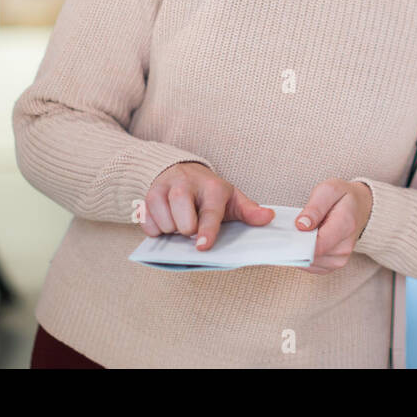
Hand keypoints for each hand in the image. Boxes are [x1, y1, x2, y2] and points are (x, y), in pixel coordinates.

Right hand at [143, 162, 273, 250]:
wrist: (180, 170)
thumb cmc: (209, 192)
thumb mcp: (231, 198)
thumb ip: (249, 211)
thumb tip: (268, 217)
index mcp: (213, 188)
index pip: (210, 213)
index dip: (207, 231)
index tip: (203, 246)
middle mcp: (186, 184)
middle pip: (182, 221)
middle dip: (187, 231)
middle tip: (192, 226)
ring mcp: (164, 188)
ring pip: (164, 224)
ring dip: (171, 230)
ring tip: (180, 219)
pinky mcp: (147, 195)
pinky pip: (148, 224)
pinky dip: (156, 229)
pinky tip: (166, 218)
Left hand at [294, 179, 372, 274]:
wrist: (360, 207)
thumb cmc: (343, 197)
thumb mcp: (328, 190)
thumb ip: (314, 208)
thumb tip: (300, 226)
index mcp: (345, 225)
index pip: (318, 245)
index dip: (298, 241)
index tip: (287, 233)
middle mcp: (345, 247)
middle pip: (310, 255)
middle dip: (297, 243)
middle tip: (293, 228)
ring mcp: (340, 259)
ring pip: (307, 263)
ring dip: (299, 250)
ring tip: (303, 233)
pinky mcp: (332, 265)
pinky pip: (310, 267)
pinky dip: (303, 256)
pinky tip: (305, 241)